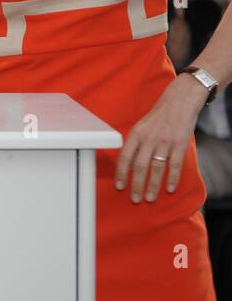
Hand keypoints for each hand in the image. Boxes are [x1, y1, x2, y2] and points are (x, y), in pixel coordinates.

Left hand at [114, 73, 206, 201]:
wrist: (180, 101)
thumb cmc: (158, 116)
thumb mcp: (140, 126)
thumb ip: (134, 143)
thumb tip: (125, 164)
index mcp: (136, 134)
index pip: (124, 157)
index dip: (121, 174)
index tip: (120, 187)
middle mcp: (149, 138)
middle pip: (140, 166)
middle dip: (136, 185)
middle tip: (135, 199)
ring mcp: (165, 141)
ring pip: (157, 168)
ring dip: (153, 186)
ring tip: (150, 198)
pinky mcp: (180, 144)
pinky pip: (175, 164)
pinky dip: (172, 178)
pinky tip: (169, 189)